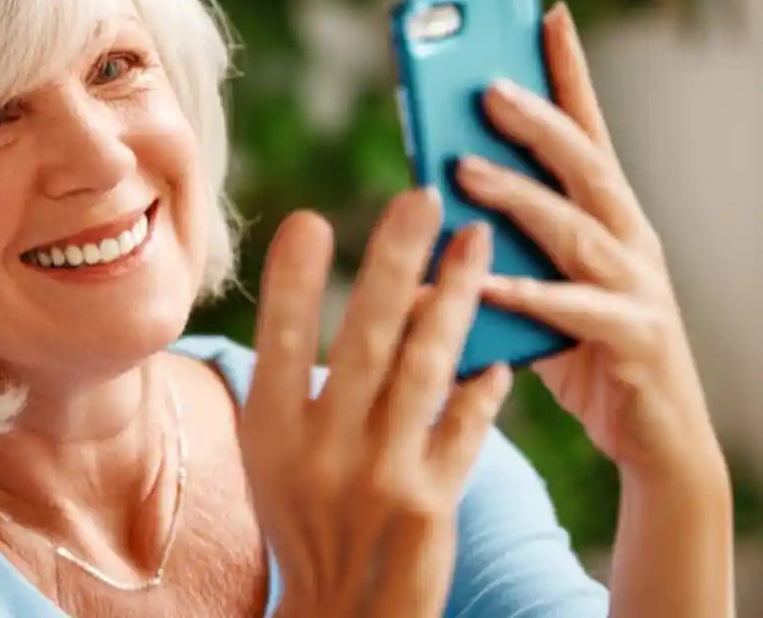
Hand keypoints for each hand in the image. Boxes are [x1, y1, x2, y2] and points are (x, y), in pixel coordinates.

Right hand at [241, 192, 512, 617]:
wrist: (340, 613)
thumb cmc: (304, 519)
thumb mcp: (276, 457)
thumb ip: (301, 385)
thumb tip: (356, 302)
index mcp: (271, 434)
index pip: (277, 345)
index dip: (291, 283)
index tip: (308, 219)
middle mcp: (322, 451)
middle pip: (363, 342)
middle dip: (393, 263)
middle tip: (422, 198)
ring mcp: (380, 475)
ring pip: (424, 370)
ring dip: (454, 300)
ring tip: (477, 243)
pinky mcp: (432, 502)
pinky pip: (466, 427)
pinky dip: (484, 384)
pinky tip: (502, 348)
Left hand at [456, 2, 726, 486]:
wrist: (654, 437)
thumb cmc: (587, 354)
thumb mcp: (542, 290)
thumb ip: (501, 251)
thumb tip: (432, 213)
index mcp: (609, 220)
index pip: (590, 133)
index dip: (570, 75)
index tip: (547, 17)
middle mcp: (630, 241)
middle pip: (586, 165)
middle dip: (539, 119)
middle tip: (487, 84)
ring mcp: (638, 288)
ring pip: (576, 229)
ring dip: (519, 196)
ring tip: (464, 169)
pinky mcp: (635, 338)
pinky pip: (574, 311)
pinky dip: (527, 296)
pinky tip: (482, 283)